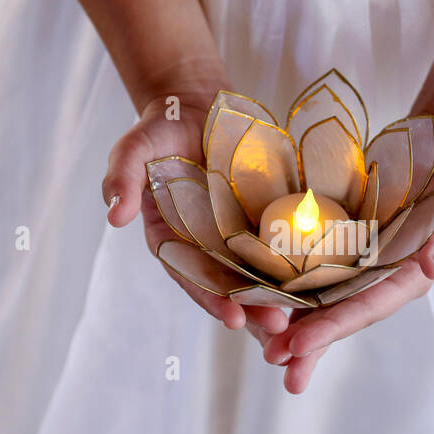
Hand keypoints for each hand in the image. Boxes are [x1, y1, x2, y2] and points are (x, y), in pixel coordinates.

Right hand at [101, 92, 289, 335]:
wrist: (195, 106)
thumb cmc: (160, 129)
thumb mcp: (136, 148)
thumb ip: (123, 178)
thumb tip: (114, 216)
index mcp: (171, 239)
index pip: (191, 276)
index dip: (210, 298)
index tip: (231, 319)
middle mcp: (203, 244)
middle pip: (228, 283)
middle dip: (252, 307)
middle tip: (278, 327)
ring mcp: (233, 233)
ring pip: (256, 271)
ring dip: (277, 293)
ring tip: (304, 314)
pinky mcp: (259, 217)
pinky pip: (279, 242)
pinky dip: (296, 262)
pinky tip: (319, 278)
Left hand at [258, 127, 433, 392]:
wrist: (432, 152)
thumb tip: (431, 268)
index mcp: (407, 278)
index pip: (367, 306)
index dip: (335, 326)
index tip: (302, 344)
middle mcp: (376, 279)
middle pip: (338, 314)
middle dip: (307, 340)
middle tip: (272, 358)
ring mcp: (354, 265)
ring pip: (319, 301)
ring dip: (292, 326)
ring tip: (264, 351)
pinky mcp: (335, 246)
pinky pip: (307, 268)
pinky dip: (283, 287)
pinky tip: (257, 303)